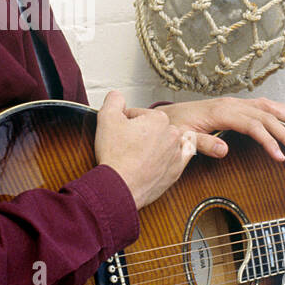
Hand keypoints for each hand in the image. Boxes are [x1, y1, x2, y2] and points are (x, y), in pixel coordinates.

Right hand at [95, 90, 196, 208]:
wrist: (120, 187)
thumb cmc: (115, 157)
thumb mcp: (107, 118)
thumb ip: (113, 100)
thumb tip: (117, 96)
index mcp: (159, 119)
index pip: (139, 115)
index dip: (125, 122)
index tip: (118, 132)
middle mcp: (173, 135)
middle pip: (154, 128)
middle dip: (141, 133)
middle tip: (127, 143)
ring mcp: (176, 154)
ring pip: (166, 143)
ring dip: (156, 145)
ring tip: (139, 153)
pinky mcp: (175, 172)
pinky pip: (177, 159)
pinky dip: (169, 158)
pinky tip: (157, 159)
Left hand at [127, 97, 284, 161]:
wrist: (159, 116)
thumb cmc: (169, 128)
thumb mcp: (180, 138)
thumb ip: (201, 143)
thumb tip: (225, 150)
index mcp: (219, 111)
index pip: (252, 125)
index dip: (268, 140)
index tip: (281, 157)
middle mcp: (229, 104)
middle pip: (264, 116)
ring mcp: (231, 103)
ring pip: (265, 108)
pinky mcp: (231, 106)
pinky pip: (259, 105)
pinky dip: (277, 108)